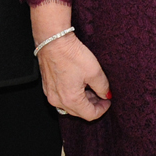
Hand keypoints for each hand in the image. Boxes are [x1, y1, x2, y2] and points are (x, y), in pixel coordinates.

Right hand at [30, 2, 110, 120]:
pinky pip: (61, 97)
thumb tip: (106, 94)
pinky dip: (71, 94)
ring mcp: (50, 94)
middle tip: (101, 94)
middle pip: (79, 112)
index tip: (108, 101)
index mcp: (71, 100)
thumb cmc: (71, 54)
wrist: (53, 40)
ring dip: (82, 100)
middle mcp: (58, 100)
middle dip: (92, 105)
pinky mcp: (47, 86)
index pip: (89, 115)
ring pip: (69, 105)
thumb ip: (102, 86)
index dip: (102, 110)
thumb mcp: (94, 71)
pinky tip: (78, 83)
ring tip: (91, 87)